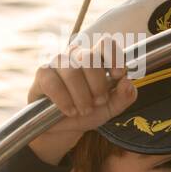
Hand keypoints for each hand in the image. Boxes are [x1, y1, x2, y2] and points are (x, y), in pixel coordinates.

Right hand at [27, 39, 137, 163]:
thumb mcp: (110, 108)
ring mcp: (58, 63)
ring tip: (83, 110)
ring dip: (81, 96)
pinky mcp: (43, 74)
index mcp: (96, 58)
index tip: (117, 75)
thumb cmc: (86, 111)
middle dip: (98, 85)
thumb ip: (124, 96)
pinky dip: (65, 101)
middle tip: (98, 102)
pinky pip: (54, 84)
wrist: (62, 128)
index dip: (113, 56)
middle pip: (90, 58)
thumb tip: (127, 82)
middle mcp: (77, 55)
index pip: (106, 43)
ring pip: (72, 71)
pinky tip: (69, 111)